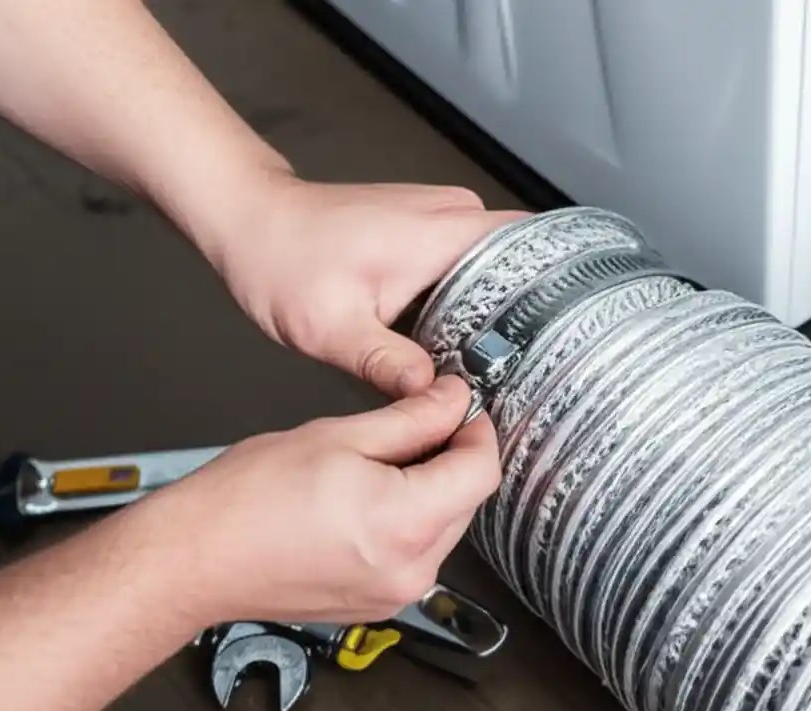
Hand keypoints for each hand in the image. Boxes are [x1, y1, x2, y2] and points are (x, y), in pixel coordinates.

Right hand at [141, 374, 499, 623]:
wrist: (196, 558)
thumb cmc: (247, 501)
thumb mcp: (340, 435)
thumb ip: (412, 418)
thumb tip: (453, 401)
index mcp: (406, 524)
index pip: (481, 471)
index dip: (477, 430)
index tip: (462, 408)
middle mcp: (411, 569)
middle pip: (466, 500)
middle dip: (450, 458)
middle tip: (411, 426)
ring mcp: (395, 594)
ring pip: (443, 526)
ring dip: (428, 491)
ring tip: (372, 467)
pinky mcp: (378, 604)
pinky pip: (415, 553)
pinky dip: (405, 522)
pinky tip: (363, 501)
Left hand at [197, 174, 527, 396]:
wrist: (248, 219)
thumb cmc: (282, 261)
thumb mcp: (331, 328)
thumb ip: (387, 364)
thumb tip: (435, 396)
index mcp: (444, 232)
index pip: (534, 247)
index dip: (557, 291)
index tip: (562, 339)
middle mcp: (454, 213)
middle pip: (523, 263)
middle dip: (528, 314)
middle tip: (528, 373)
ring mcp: (443, 215)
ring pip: (499, 265)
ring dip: (500, 309)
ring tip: (502, 363)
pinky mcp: (428, 227)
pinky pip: (472, 263)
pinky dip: (472, 299)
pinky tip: (463, 341)